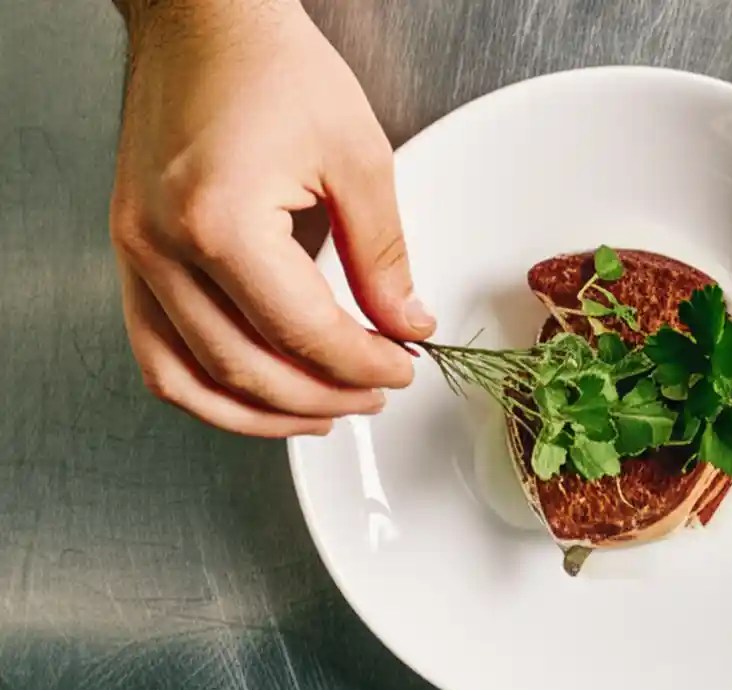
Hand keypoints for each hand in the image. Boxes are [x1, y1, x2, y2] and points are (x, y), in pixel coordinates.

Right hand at [109, 0, 433, 436]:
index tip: (402, 367)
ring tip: (321, 413)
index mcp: (222, 222)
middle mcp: (163, 247)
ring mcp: (136, 254)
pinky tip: (255, 392)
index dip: (364, 364)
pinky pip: (156, 351)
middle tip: (375, 394)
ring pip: (190, 379)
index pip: (305, 333)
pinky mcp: (131, 253)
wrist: (204, 23)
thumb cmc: (272, 67)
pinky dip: (207, 387)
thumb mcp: (359, 158)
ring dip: (261, 413)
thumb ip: (384, 255)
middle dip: (324, 395)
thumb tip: (405, 323)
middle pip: (248, 368)